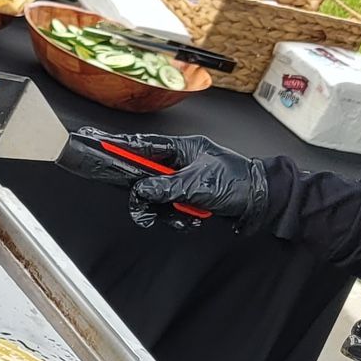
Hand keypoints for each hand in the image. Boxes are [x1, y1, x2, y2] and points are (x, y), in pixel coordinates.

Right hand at [59, 129, 269, 230]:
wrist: (260, 200)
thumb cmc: (236, 182)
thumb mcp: (196, 184)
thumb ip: (164, 187)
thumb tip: (140, 190)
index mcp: (182, 147)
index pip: (143, 145)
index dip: (120, 146)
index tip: (100, 144)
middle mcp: (181, 161)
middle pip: (146, 175)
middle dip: (149, 195)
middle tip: (149, 206)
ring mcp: (184, 179)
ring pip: (157, 195)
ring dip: (167, 209)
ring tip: (184, 212)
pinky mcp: (189, 195)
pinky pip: (170, 207)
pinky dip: (177, 216)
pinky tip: (191, 217)